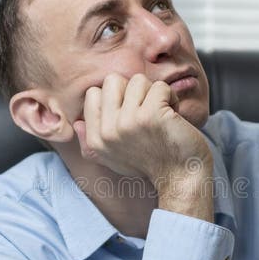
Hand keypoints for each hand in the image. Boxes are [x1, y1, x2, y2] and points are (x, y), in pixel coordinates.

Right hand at [72, 73, 212, 187]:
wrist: (181, 178)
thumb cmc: (151, 165)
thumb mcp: (113, 158)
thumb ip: (91, 141)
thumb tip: (77, 123)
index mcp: (96, 140)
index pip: (93, 94)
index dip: (116, 97)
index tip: (131, 114)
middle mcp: (108, 131)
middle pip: (112, 81)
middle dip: (133, 90)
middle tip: (147, 108)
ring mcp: (129, 122)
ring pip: (137, 81)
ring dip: (154, 93)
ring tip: (161, 112)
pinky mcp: (152, 115)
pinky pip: (159, 86)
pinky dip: (171, 97)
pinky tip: (174, 115)